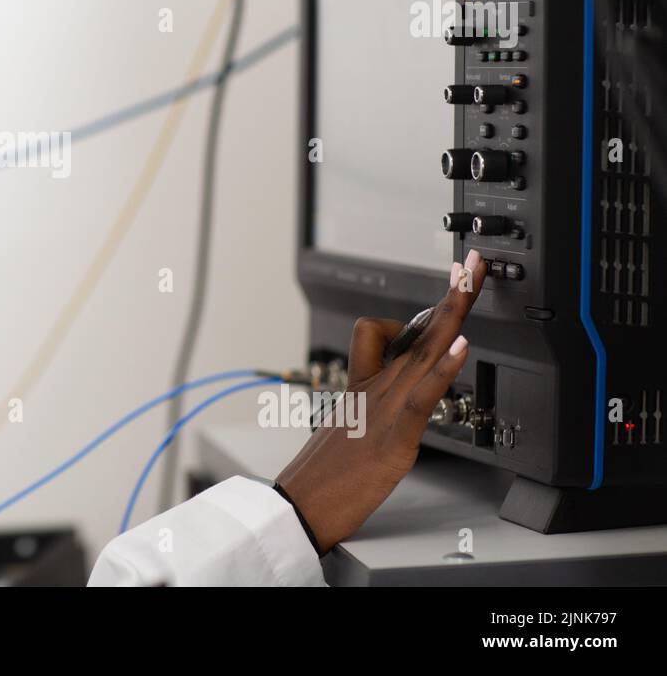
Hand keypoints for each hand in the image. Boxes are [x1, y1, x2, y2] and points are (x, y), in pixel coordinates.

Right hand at [276, 250, 487, 552]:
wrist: (296, 504)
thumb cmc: (321, 477)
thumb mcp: (345, 430)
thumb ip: (369, 409)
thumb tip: (393, 402)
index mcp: (362, 386)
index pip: (390, 332)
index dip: (423, 309)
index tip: (448, 284)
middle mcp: (374, 388)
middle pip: (416, 329)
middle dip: (448, 294)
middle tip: (470, 263)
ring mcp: (382, 408)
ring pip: (421, 349)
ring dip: (451, 312)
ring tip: (471, 281)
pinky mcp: (392, 435)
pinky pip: (420, 394)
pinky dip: (442, 369)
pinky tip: (461, 349)